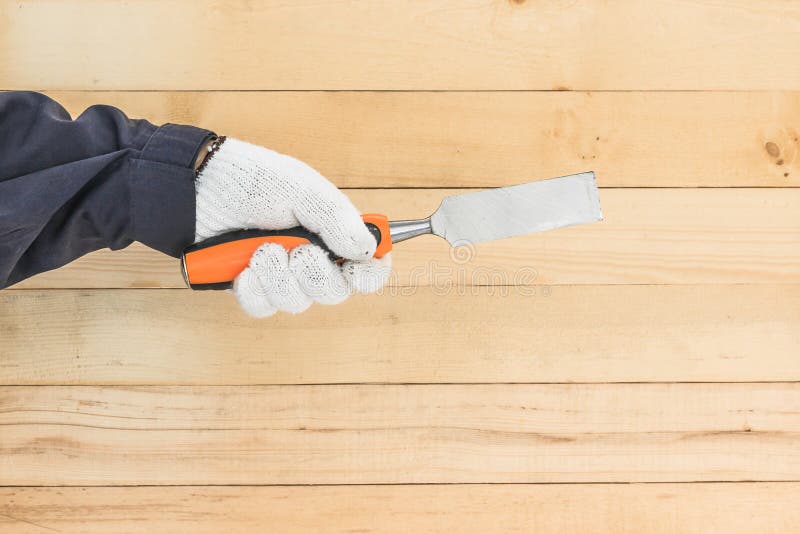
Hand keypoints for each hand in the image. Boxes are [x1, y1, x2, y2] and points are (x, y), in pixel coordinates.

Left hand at [194, 137, 390, 316]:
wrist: (196, 187)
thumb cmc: (250, 179)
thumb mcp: (301, 189)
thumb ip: (336, 219)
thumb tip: (368, 248)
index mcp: (332, 232)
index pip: (367, 265)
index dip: (369, 274)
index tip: (356, 270)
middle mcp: (311, 257)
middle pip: (335, 292)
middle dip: (316, 275)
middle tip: (299, 253)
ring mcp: (280, 275)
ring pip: (297, 303)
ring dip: (279, 277)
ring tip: (260, 249)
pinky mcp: (251, 287)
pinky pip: (263, 307)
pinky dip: (254, 289)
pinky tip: (242, 269)